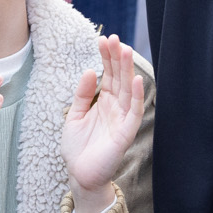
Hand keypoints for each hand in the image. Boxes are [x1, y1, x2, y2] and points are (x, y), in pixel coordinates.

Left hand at [61, 34, 144, 212]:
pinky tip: (136, 80)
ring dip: (127, 70)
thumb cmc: (78, 148)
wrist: (79, 175)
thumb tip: (90, 71)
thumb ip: (82, 95)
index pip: (108, 75)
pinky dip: (137, 96)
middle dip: (117, 58)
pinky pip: (134, 112)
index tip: (103, 39)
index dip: (106, 58)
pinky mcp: (125, 133)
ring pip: (128, 90)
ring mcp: (122, 119)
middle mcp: (116, 108)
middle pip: (119, 78)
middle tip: (114, 38)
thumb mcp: (74, 115)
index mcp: (104, 103)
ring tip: (124, 50)